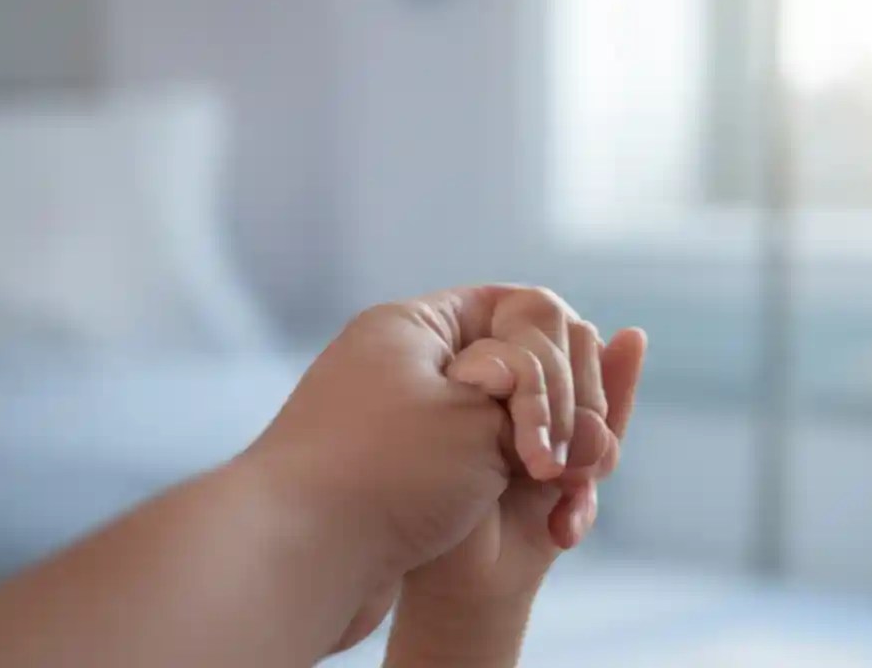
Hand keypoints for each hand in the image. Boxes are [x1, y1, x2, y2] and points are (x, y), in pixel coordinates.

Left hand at [242, 285, 619, 651]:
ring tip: (567, 500)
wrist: (293, 561)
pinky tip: (552, 520)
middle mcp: (410, 366)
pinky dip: (520, 488)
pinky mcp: (411, 476)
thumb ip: (537, 395)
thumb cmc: (384, 474)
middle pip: (524, 367)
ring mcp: (409, 422)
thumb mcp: (480, 417)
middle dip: (562, 411)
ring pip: (512, 424)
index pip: (522, 309)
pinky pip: (486, 466)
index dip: (558, 357)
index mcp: (415, 327)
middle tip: (570, 463)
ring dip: (552, 457)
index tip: (556, 415)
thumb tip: (579, 397)